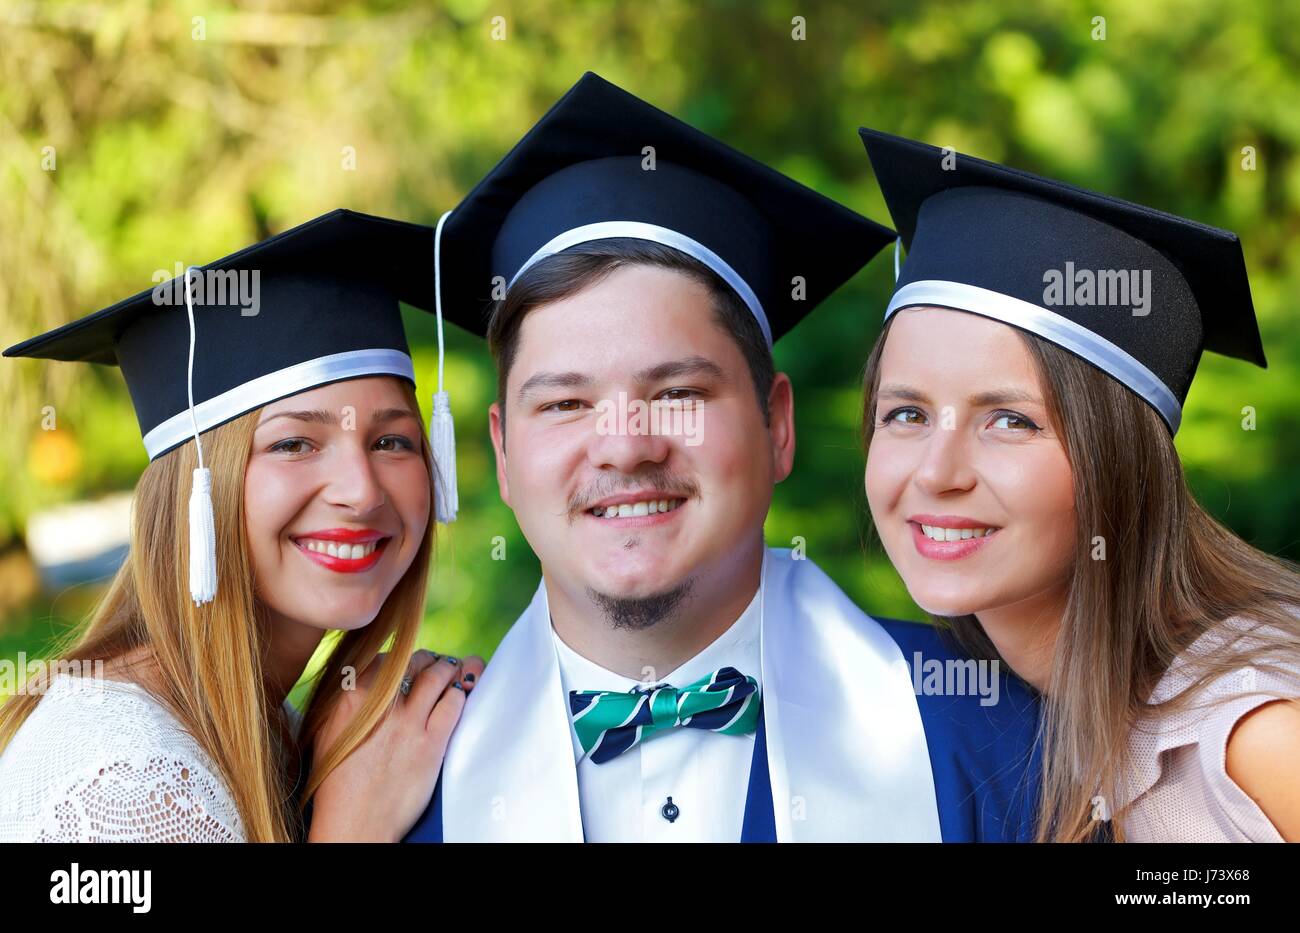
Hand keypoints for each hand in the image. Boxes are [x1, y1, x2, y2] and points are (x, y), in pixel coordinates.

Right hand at [307, 648, 485, 841]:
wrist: (355, 824)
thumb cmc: (337, 785)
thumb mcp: (327, 734)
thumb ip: (345, 701)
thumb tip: (358, 677)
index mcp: (352, 697)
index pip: (385, 658)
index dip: (401, 660)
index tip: (408, 666)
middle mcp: (381, 704)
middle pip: (415, 661)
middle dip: (428, 661)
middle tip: (435, 666)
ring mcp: (408, 723)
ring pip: (439, 675)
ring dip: (449, 670)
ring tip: (453, 673)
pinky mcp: (431, 743)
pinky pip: (454, 703)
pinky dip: (460, 692)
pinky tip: (461, 694)